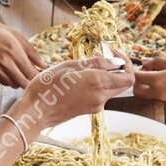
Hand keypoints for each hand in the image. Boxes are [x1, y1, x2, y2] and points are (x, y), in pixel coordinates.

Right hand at [0, 17, 44, 86]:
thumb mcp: (16, 35)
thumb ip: (31, 51)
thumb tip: (43, 64)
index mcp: (15, 53)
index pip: (32, 74)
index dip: (39, 77)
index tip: (42, 75)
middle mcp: (6, 64)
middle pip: (24, 84)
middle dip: (30, 81)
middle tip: (32, 75)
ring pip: (14, 85)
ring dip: (19, 81)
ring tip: (19, 71)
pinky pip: (3, 83)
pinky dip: (8, 80)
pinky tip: (8, 70)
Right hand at [13, 54, 135, 135]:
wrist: (36, 112)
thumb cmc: (47, 87)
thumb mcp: (69, 66)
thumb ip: (94, 62)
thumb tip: (112, 60)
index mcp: (98, 82)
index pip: (129, 77)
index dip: (126, 63)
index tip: (114, 54)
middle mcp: (101, 96)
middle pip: (123, 84)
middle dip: (118, 70)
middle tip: (103, 58)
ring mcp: (96, 105)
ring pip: (112, 89)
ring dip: (106, 76)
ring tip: (86, 67)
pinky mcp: (90, 110)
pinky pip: (101, 95)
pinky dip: (97, 85)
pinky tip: (80, 78)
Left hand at [132, 58, 165, 105]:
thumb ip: (157, 62)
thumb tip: (144, 62)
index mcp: (158, 81)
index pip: (136, 78)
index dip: (134, 71)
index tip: (137, 66)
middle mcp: (158, 93)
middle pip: (137, 91)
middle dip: (137, 83)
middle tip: (145, 72)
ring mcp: (164, 100)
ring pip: (147, 95)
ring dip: (147, 86)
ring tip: (159, 74)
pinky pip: (158, 96)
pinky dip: (157, 90)